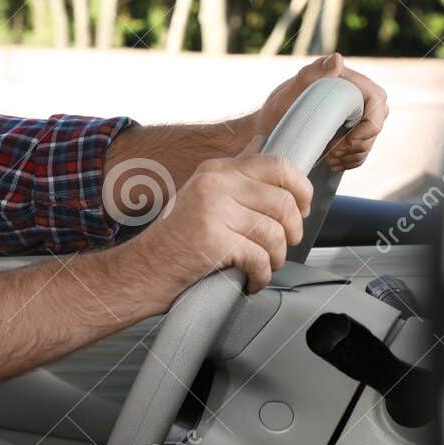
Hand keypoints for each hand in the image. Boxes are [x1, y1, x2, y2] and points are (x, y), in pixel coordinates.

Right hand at [130, 155, 313, 300]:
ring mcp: (212, 210)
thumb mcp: (205, 199)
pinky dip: (260, 276)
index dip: (301, 189)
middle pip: (283, 202)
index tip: (301, 209)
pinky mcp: (213, 240)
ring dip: (275, 258)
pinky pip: (259, 258)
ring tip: (260, 265)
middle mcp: (214, 184)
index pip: (277, 165)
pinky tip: (249, 280)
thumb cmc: (176, 241)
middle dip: (291, 232)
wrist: (143, 269)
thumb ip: (238, 185)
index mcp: (216, 170)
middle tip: (280, 246)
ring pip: (275, 233)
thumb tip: (281, 175)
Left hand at [251, 53, 387, 171]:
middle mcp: (354, 96)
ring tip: (328, 158)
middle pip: (376, 123)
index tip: (350, 140)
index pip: (377, 100)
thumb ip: (311, 73)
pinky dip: (350, 160)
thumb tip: (337, 59)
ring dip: (353, 155)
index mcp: (346, 80)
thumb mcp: (290, 92)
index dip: (371, 124)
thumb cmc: (277, 108)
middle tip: (332, 153)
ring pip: (370, 139)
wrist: (268, 129)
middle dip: (359, 144)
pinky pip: (362, 150)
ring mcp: (353, 115)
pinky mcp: (348, 132)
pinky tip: (331, 162)